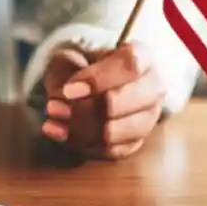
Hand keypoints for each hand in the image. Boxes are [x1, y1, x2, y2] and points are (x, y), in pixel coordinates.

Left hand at [38, 43, 165, 159]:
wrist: (89, 86)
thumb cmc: (82, 66)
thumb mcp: (70, 56)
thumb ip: (65, 69)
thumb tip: (64, 95)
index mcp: (142, 57)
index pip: (130, 66)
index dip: (98, 79)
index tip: (68, 90)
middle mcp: (153, 87)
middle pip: (128, 103)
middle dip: (87, 109)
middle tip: (54, 107)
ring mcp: (147, 118)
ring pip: (118, 131)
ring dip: (80, 128)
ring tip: (53, 118)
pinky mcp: (135, 142)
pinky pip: (110, 150)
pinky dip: (80, 144)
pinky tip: (58, 131)